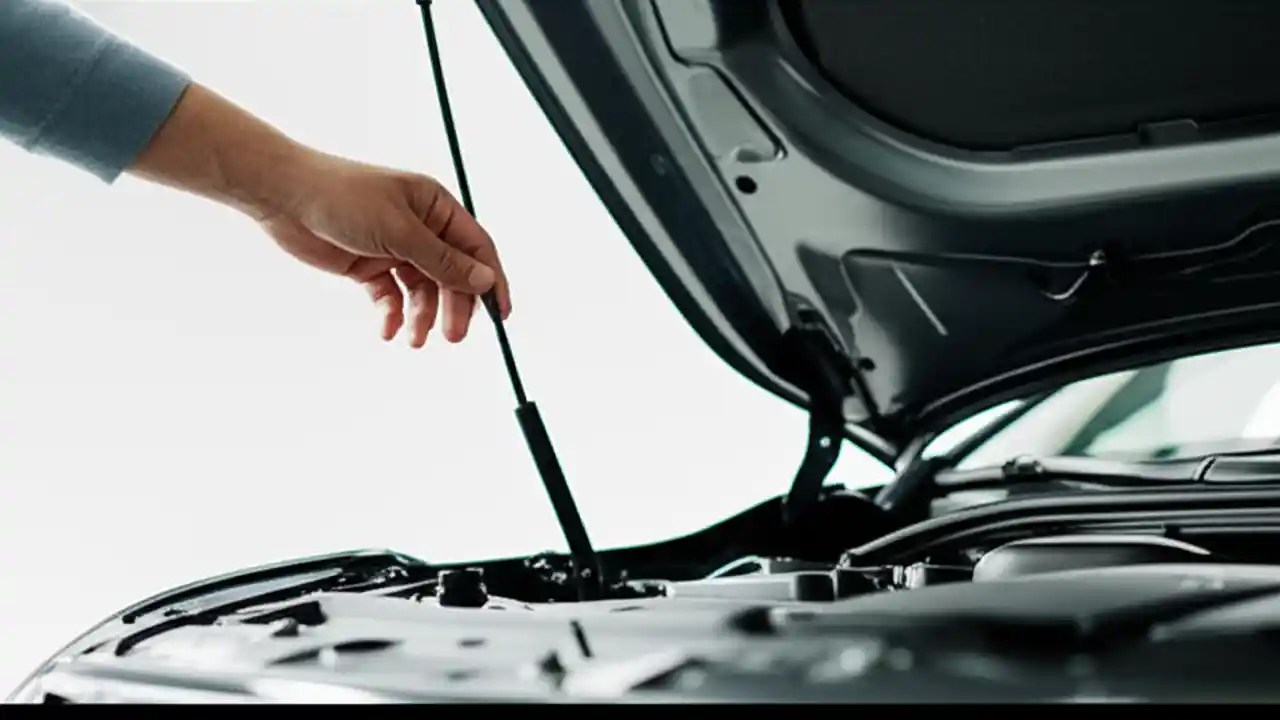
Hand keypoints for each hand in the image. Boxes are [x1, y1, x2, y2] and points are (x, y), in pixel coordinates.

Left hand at [128, 84, 510, 346]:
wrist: (283, 197)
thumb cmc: (342, 198)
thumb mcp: (399, 232)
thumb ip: (443, 261)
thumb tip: (485, 280)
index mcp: (435, 206)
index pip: (476, 248)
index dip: (491, 281)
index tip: (500, 315)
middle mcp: (420, 227)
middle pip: (451, 274)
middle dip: (454, 306)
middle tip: (452, 336)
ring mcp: (394, 247)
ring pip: (422, 290)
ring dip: (422, 316)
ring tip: (415, 339)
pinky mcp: (368, 266)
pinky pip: (391, 296)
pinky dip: (391, 314)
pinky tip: (386, 330)